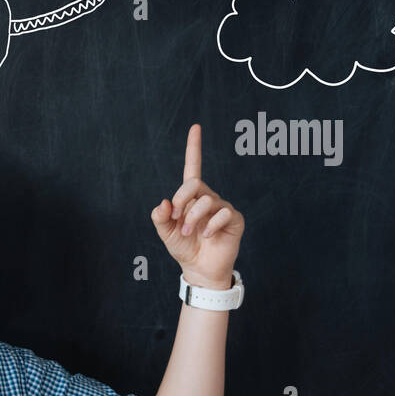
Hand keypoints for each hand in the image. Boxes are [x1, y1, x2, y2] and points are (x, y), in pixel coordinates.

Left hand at [150, 124, 243, 288]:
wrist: (199, 268)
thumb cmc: (183, 248)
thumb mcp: (165, 233)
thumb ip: (160, 217)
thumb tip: (164, 202)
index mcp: (190, 197)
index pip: (193, 167)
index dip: (194, 147)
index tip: (195, 127)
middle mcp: (208, 197)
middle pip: (194, 184)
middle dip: (182, 200)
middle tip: (177, 219)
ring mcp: (222, 207)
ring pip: (207, 200)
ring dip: (193, 217)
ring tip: (190, 232)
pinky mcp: (234, 219)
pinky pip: (223, 213)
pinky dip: (210, 225)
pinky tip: (207, 235)